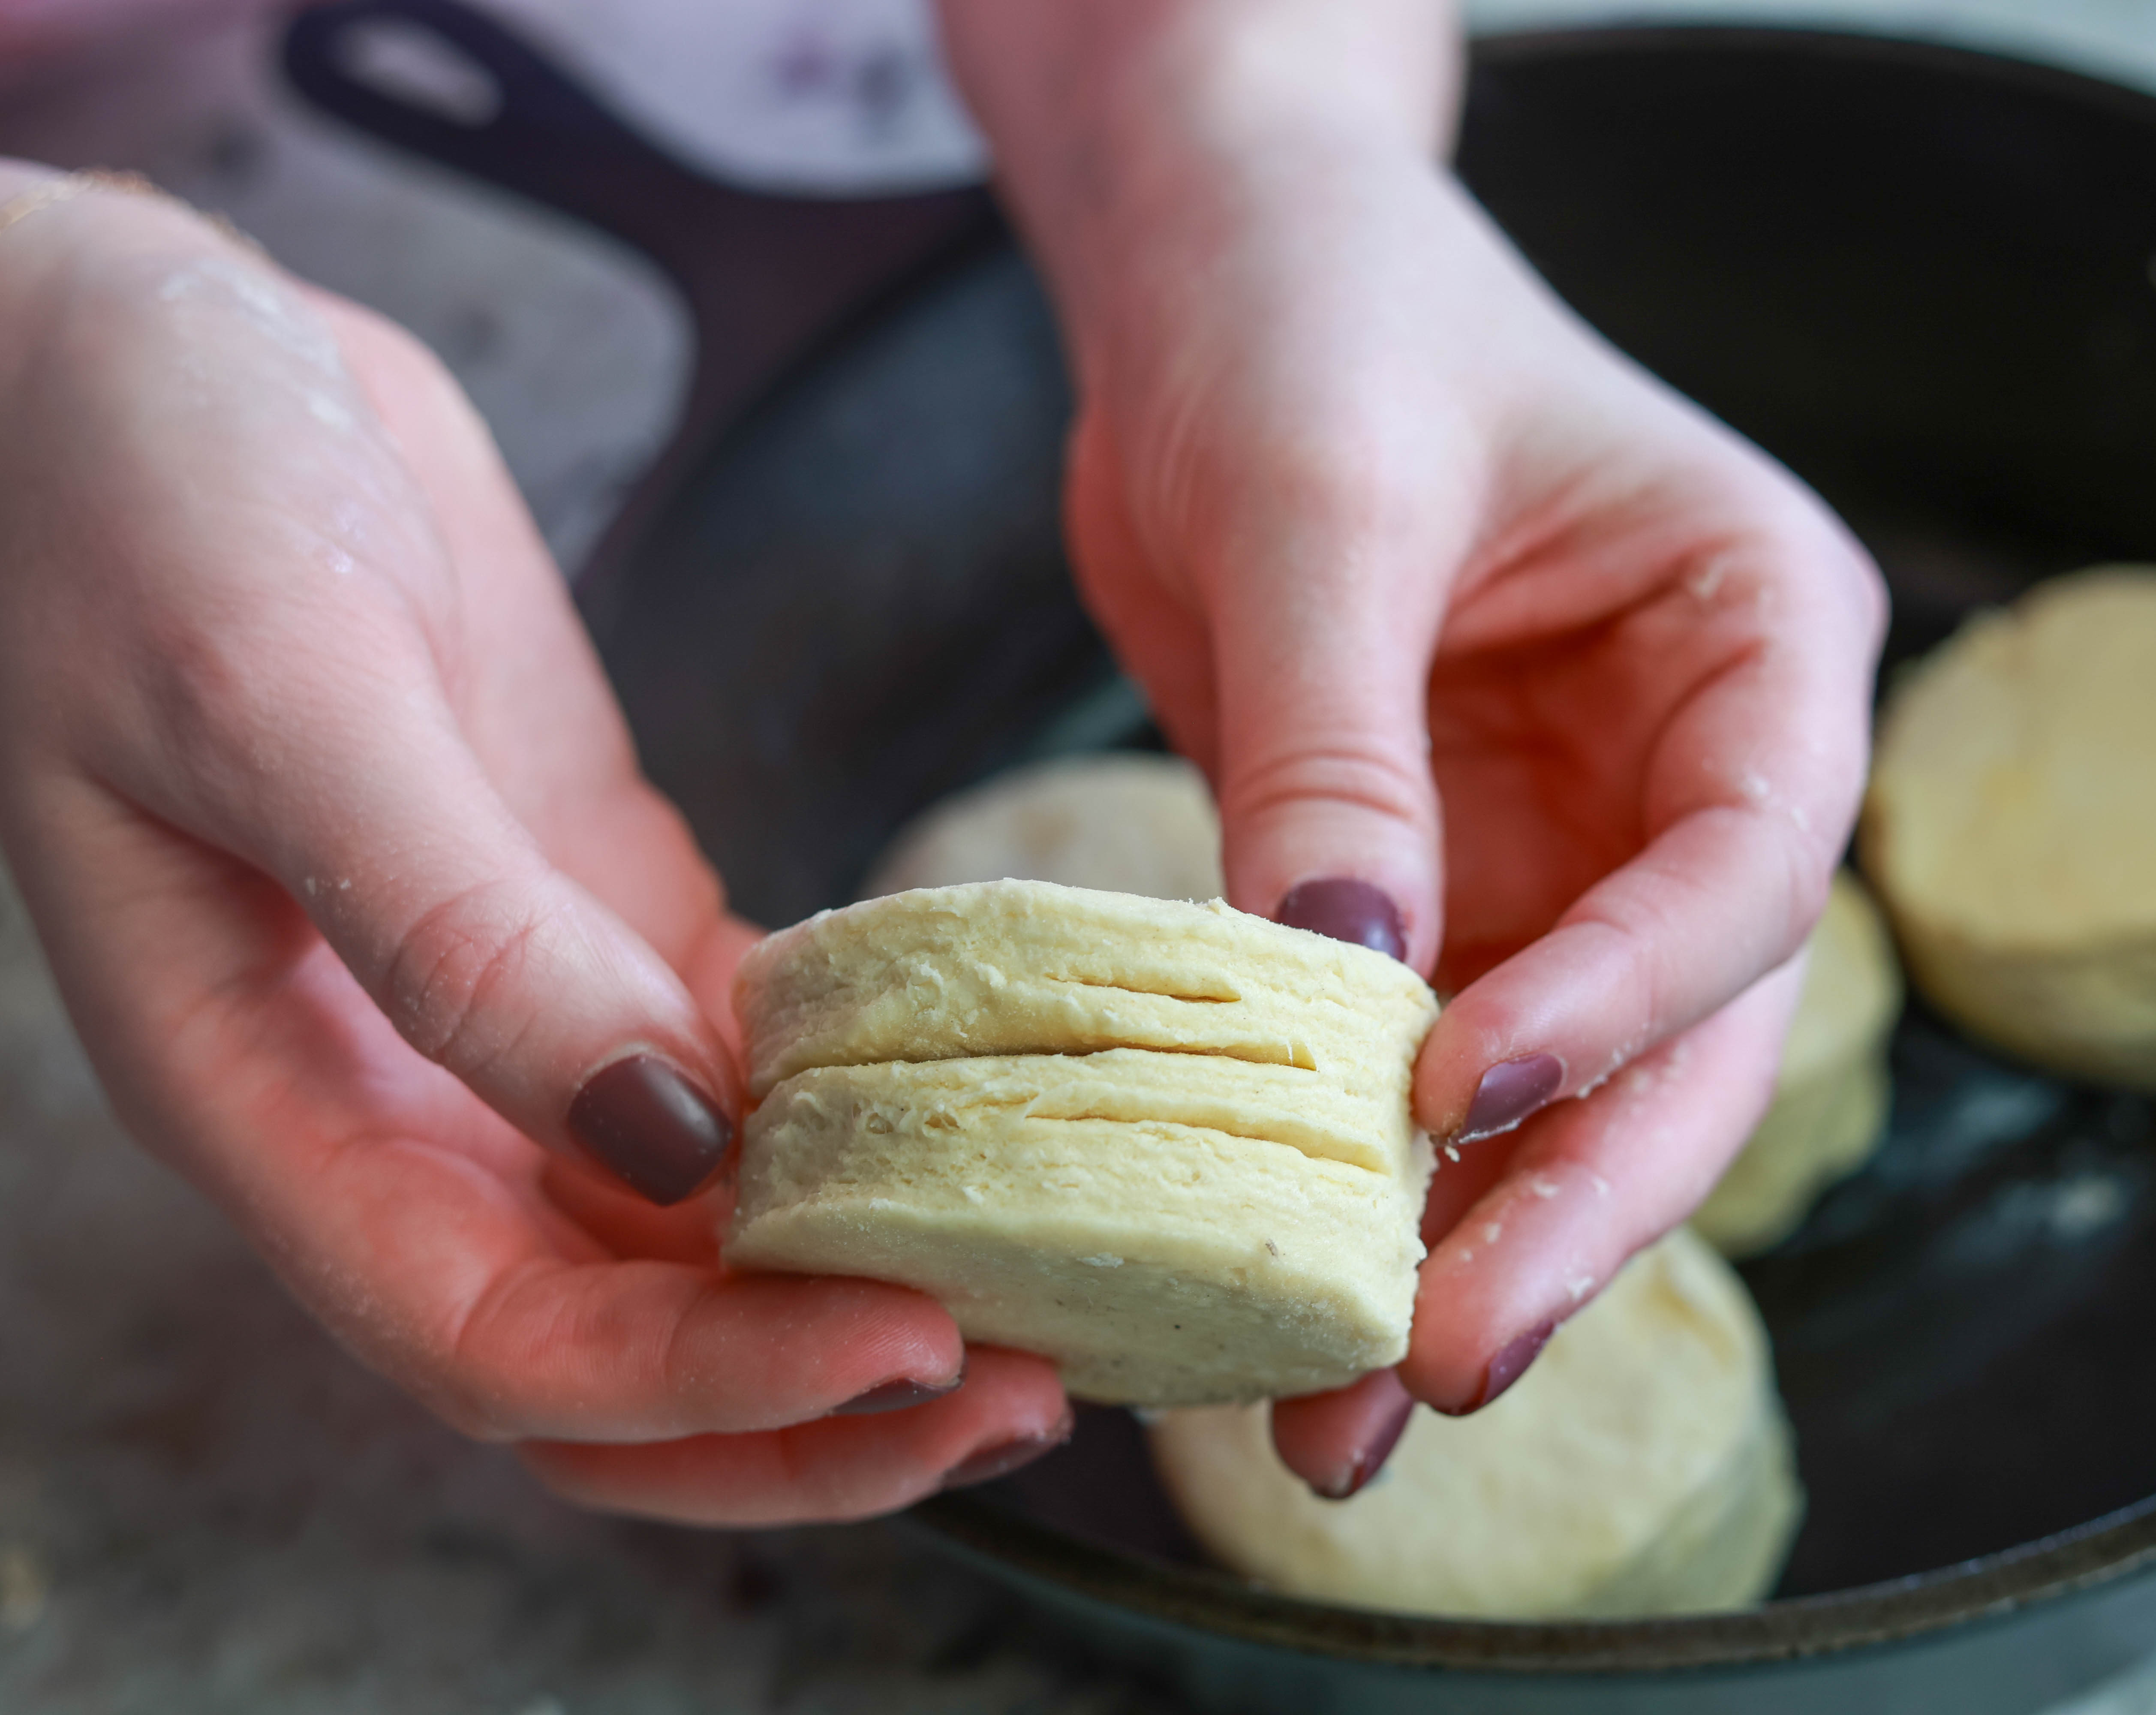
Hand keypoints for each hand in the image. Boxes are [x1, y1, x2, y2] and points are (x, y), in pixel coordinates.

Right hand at [0, 170, 1066, 1520]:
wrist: (142, 360)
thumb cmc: (144, 500)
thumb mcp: (286, 696)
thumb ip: (457, 930)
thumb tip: (663, 1139)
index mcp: (279, 1095)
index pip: (497, 1339)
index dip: (706, 1380)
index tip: (917, 1342)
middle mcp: (395, 1099)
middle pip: (610, 1351)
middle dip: (809, 1409)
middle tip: (1025, 1389)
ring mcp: (506, 1018)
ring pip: (686, 1250)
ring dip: (856, 1288)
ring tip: (1049, 1293)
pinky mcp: (597, 918)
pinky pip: (742, 1083)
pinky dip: (863, 1124)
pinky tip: (992, 1122)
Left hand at [943, 5, 1882, 1491]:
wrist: (1223, 287)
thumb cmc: (1315, 323)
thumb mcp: (1319, 501)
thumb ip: (1340, 745)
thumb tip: (1339, 980)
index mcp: (1759, 637)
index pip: (1749, 860)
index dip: (1624, 997)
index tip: (1458, 1090)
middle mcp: (1702, 771)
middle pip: (1686, 1036)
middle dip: (1568, 1206)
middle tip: (1433, 1358)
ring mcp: (1583, 852)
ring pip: (1570, 1097)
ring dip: (1465, 1248)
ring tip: (1343, 1409)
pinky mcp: (1455, 897)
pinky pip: (1435, 1071)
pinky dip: (1370, 1186)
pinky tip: (1289, 1299)